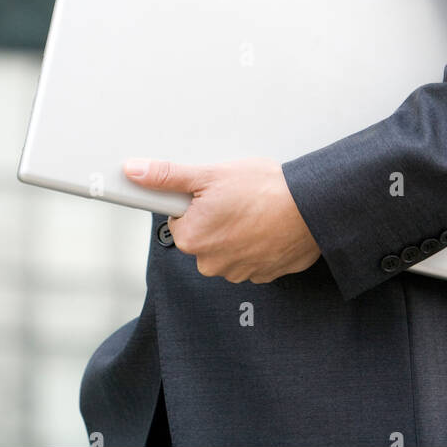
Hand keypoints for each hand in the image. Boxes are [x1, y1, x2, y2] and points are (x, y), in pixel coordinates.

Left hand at [122, 156, 321, 283]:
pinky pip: (251, 257)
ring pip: (228, 247)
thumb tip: (133, 171)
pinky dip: (258, 243)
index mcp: (193, 238)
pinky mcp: (263, 275)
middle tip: (238, 198)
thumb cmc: (264, 189)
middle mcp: (211, 263)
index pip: (181, 220)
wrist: (312, 207)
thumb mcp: (210, 174)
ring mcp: (239, 273)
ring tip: (257, 210)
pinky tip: (269, 225)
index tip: (214, 194)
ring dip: (238, 231)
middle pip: (203, 236)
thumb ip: (168, 176)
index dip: (196, 202)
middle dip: (217, 218)